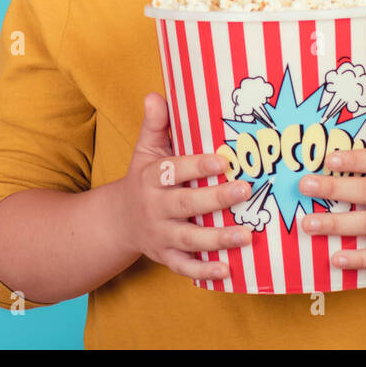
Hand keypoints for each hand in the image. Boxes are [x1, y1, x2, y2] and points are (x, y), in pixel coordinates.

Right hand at [115, 92, 254, 281]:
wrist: (118, 222)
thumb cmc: (144, 179)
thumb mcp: (146, 150)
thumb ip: (156, 124)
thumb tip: (156, 94)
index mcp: (151, 178)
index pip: (173, 171)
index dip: (197, 166)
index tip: (223, 160)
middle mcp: (155, 208)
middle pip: (185, 205)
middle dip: (215, 199)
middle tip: (245, 190)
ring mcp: (160, 235)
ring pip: (188, 239)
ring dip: (217, 239)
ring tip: (247, 235)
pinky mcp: (166, 257)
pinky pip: (184, 267)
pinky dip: (203, 271)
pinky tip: (228, 269)